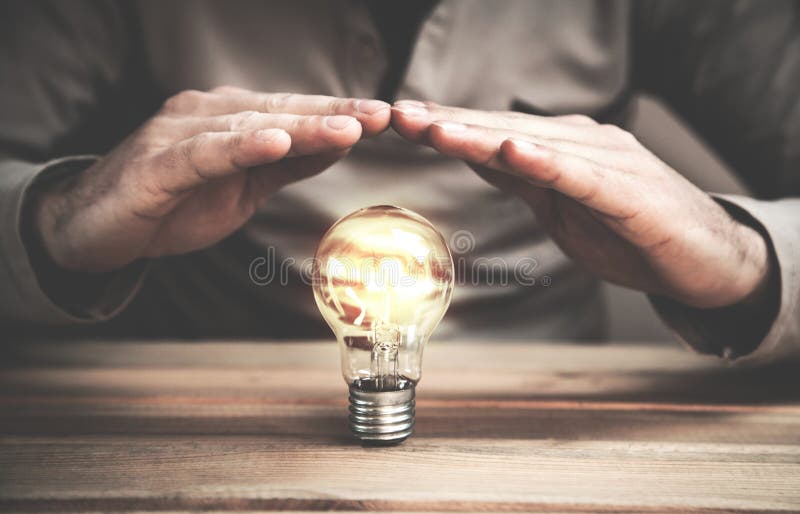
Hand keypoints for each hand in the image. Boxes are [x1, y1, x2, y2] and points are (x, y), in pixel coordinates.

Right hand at [33, 87, 389, 272]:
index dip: (339, 112)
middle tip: (381, 115)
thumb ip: (286, 165)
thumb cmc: (173, 204)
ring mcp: (179, 135)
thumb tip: (339, 145)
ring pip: (249, 126)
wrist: (97, 228)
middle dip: (333, 113)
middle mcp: (206, 116)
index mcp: (231, 120)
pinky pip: (204, 153)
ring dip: (301, 126)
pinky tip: (274, 142)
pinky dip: (240, 146)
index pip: (294, 113)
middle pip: (280, 112)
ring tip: (347, 127)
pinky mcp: (156, 165)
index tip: (386, 117)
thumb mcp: (243, 187)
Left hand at [391, 100, 768, 307]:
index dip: (447, 125)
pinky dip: (546, 163)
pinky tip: (513, 150)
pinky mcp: (630, 194)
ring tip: (435, 128)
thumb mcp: (562, 208)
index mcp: (563, 149)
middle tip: (397, 115)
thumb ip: (525, 182)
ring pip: (534, 146)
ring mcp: (608, 163)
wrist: (708, 260)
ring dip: (481, 135)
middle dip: (449, 121)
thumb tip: (482, 159)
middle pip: (505, 130)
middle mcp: (583, 144)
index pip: (495, 133)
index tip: (399, 121)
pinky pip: (581, 176)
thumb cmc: (632, 233)